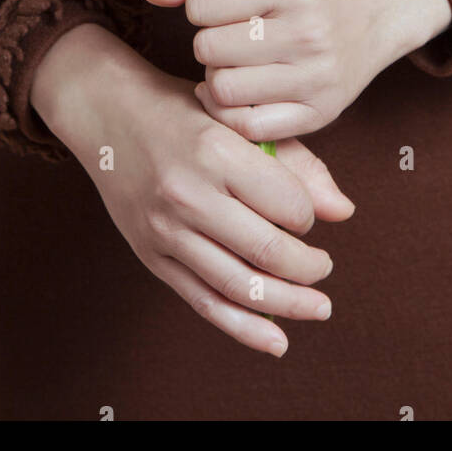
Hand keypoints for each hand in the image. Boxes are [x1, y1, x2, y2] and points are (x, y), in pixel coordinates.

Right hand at [30, 23, 354, 356]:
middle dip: (310, 268)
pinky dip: (243, 328)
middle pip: (267, 252)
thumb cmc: (183, 110)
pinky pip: (203, 301)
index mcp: (216, 150)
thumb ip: (296, 162)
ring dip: (288, 304)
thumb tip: (343, 212)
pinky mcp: (152, 256)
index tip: (309, 214)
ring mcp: (166, 230)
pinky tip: (276, 340)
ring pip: (239, 285)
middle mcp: (189, 194)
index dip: (310, 216)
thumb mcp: (240, 118)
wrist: (107, 113)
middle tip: (325, 267)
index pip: (287, 204)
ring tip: (318, 307)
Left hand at [142, 0, 451, 141]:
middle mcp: (307, 29)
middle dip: (208, 44)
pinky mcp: (321, 112)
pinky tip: (242, 93)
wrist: (376, 10)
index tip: (218, 5)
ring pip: (224, 90)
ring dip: (218, 78)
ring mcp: (317, 75)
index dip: (200, 6)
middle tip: (227, 38)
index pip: (202, 6)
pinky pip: (249, 127)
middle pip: (208, 50)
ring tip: (235, 64)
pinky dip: (233, 113)